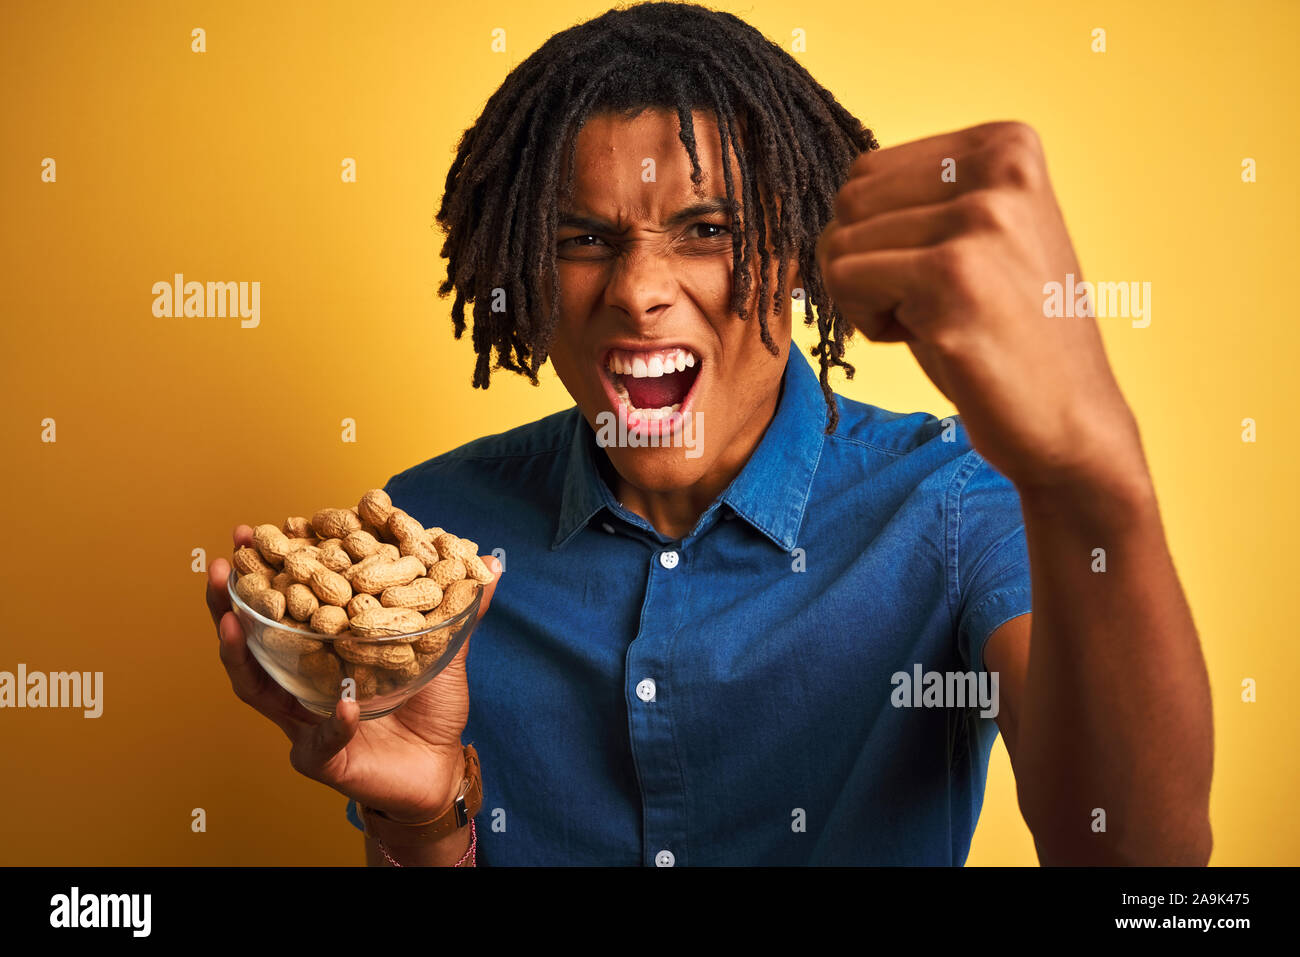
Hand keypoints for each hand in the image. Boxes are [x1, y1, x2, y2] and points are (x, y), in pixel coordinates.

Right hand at [205, 525, 501, 823]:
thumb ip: (460, 610)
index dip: (268, 570)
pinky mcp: (321, 758)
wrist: (438, 766)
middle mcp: (301, 681)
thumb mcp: (445, 650)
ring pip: (256, 687)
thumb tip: (490, 564)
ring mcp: (303, 720)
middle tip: (222, 565)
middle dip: (228, 601)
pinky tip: (346, 705)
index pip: (287, 603)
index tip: (252, 533)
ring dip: (242, 652)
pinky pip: (321, 739)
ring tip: (233, 621)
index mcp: (323, 648)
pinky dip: (335, 721)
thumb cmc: (432, 706)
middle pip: (250, 639)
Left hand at [816, 121, 1144, 490]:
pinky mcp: (953, 277)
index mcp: (1008, 145)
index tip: (936, 275)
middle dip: (866, 263)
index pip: (868, 171)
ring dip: (868, 297)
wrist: (1070, 418)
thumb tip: (836, 189)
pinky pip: (843, 280)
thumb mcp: (976, 237)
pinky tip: (929, 338)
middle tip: (928, 305)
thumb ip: (922, 198)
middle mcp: (1000, 168)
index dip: (878, 236)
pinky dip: (867, 321)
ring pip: (840, 243)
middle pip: (850, 202)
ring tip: (937, 321)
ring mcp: (980, 220)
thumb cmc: (1006, 333)